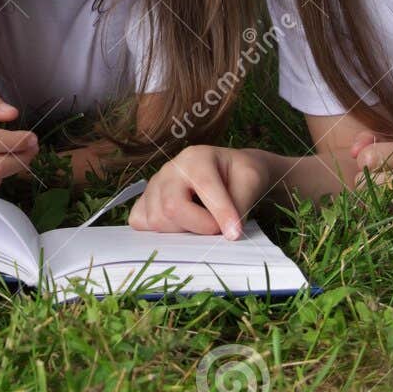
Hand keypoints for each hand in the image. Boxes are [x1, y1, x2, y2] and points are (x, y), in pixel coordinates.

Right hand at [127, 146, 275, 239]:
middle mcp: (170, 169)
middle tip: (217, 228)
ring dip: (183, 231)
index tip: (234, 234)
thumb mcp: (252, 180)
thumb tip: (227, 232)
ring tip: (201, 224)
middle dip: (198, 226)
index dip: (221, 213)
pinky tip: (179, 226)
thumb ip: (241, 203)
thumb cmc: (239, 173)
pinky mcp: (145, 201)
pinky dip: (159, 232)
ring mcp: (154, 185)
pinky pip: (140, 222)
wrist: (229, 171)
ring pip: (157, 220)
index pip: (204, 187)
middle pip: (172, 206)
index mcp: (196, 158)